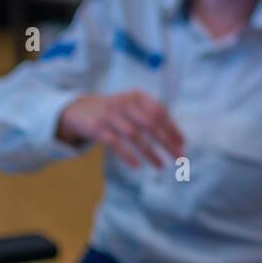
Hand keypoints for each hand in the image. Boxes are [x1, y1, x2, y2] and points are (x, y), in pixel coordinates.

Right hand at [56, 91, 184, 168]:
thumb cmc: (116, 112)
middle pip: (150, 124)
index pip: (159, 111)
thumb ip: (152, 117)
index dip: (172, 128)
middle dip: (166, 142)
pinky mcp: (97, 128)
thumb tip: (178, 140)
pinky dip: (127, 155)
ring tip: (161, 166)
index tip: (182, 144)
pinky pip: (115, 143)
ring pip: (134, 135)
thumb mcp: (133, 107)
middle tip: (179, 157)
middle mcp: (124, 103)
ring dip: (150, 152)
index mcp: (137, 96)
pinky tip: (137, 166)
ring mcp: (110, 115)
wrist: (79, 109)